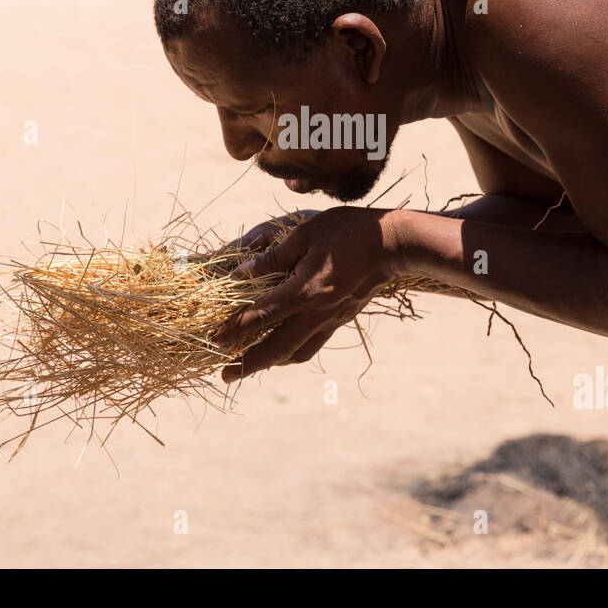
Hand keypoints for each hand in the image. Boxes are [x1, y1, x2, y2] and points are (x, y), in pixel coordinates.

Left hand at [211, 207, 397, 381]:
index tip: (215, 340)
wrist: (393, 245)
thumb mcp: (305, 234)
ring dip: (270, 364)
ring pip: (296, 353)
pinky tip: (283, 350)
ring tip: (250, 367)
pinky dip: (292, 353)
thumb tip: (242, 273)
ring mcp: (331, 319)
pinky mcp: (341, 319)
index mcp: (304, 291)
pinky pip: (312, 345)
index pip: (261, 316)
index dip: (235, 329)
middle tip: (225, 375)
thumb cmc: (348, 231)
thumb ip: (273, 257)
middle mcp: (316, 313)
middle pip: (276, 348)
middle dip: (248, 364)